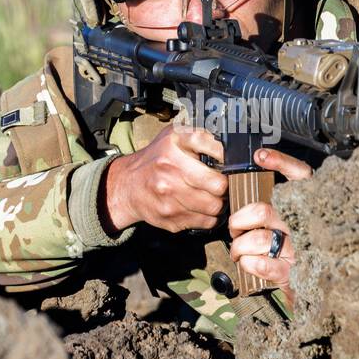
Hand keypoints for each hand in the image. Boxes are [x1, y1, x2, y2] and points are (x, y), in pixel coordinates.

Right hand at [101, 125, 227, 232]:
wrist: (128, 185)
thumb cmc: (157, 158)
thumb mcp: (174, 136)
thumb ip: (201, 137)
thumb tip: (230, 145)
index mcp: (173, 147)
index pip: (214, 150)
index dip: (227, 158)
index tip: (228, 162)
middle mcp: (170, 173)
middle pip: (218, 186)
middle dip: (225, 185)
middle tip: (221, 183)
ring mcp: (169, 199)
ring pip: (214, 207)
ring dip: (219, 203)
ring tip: (213, 196)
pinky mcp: (171, 219)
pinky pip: (205, 222)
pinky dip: (209, 217)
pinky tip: (202, 207)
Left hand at [227, 147, 313, 303]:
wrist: (282, 297)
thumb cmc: (268, 257)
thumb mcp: (265, 228)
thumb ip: (258, 209)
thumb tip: (243, 186)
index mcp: (293, 211)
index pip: (300, 177)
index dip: (283, 162)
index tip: (260, 157)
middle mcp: (298, 227)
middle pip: (264, 211)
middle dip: (239, 221)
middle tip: (235, 231)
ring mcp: (295, 251)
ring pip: (260, 238)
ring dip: (240, 247)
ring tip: (238, 253)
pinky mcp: (290, 275)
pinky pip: (264, 264)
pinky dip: (249, 264)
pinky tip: (248, 265)